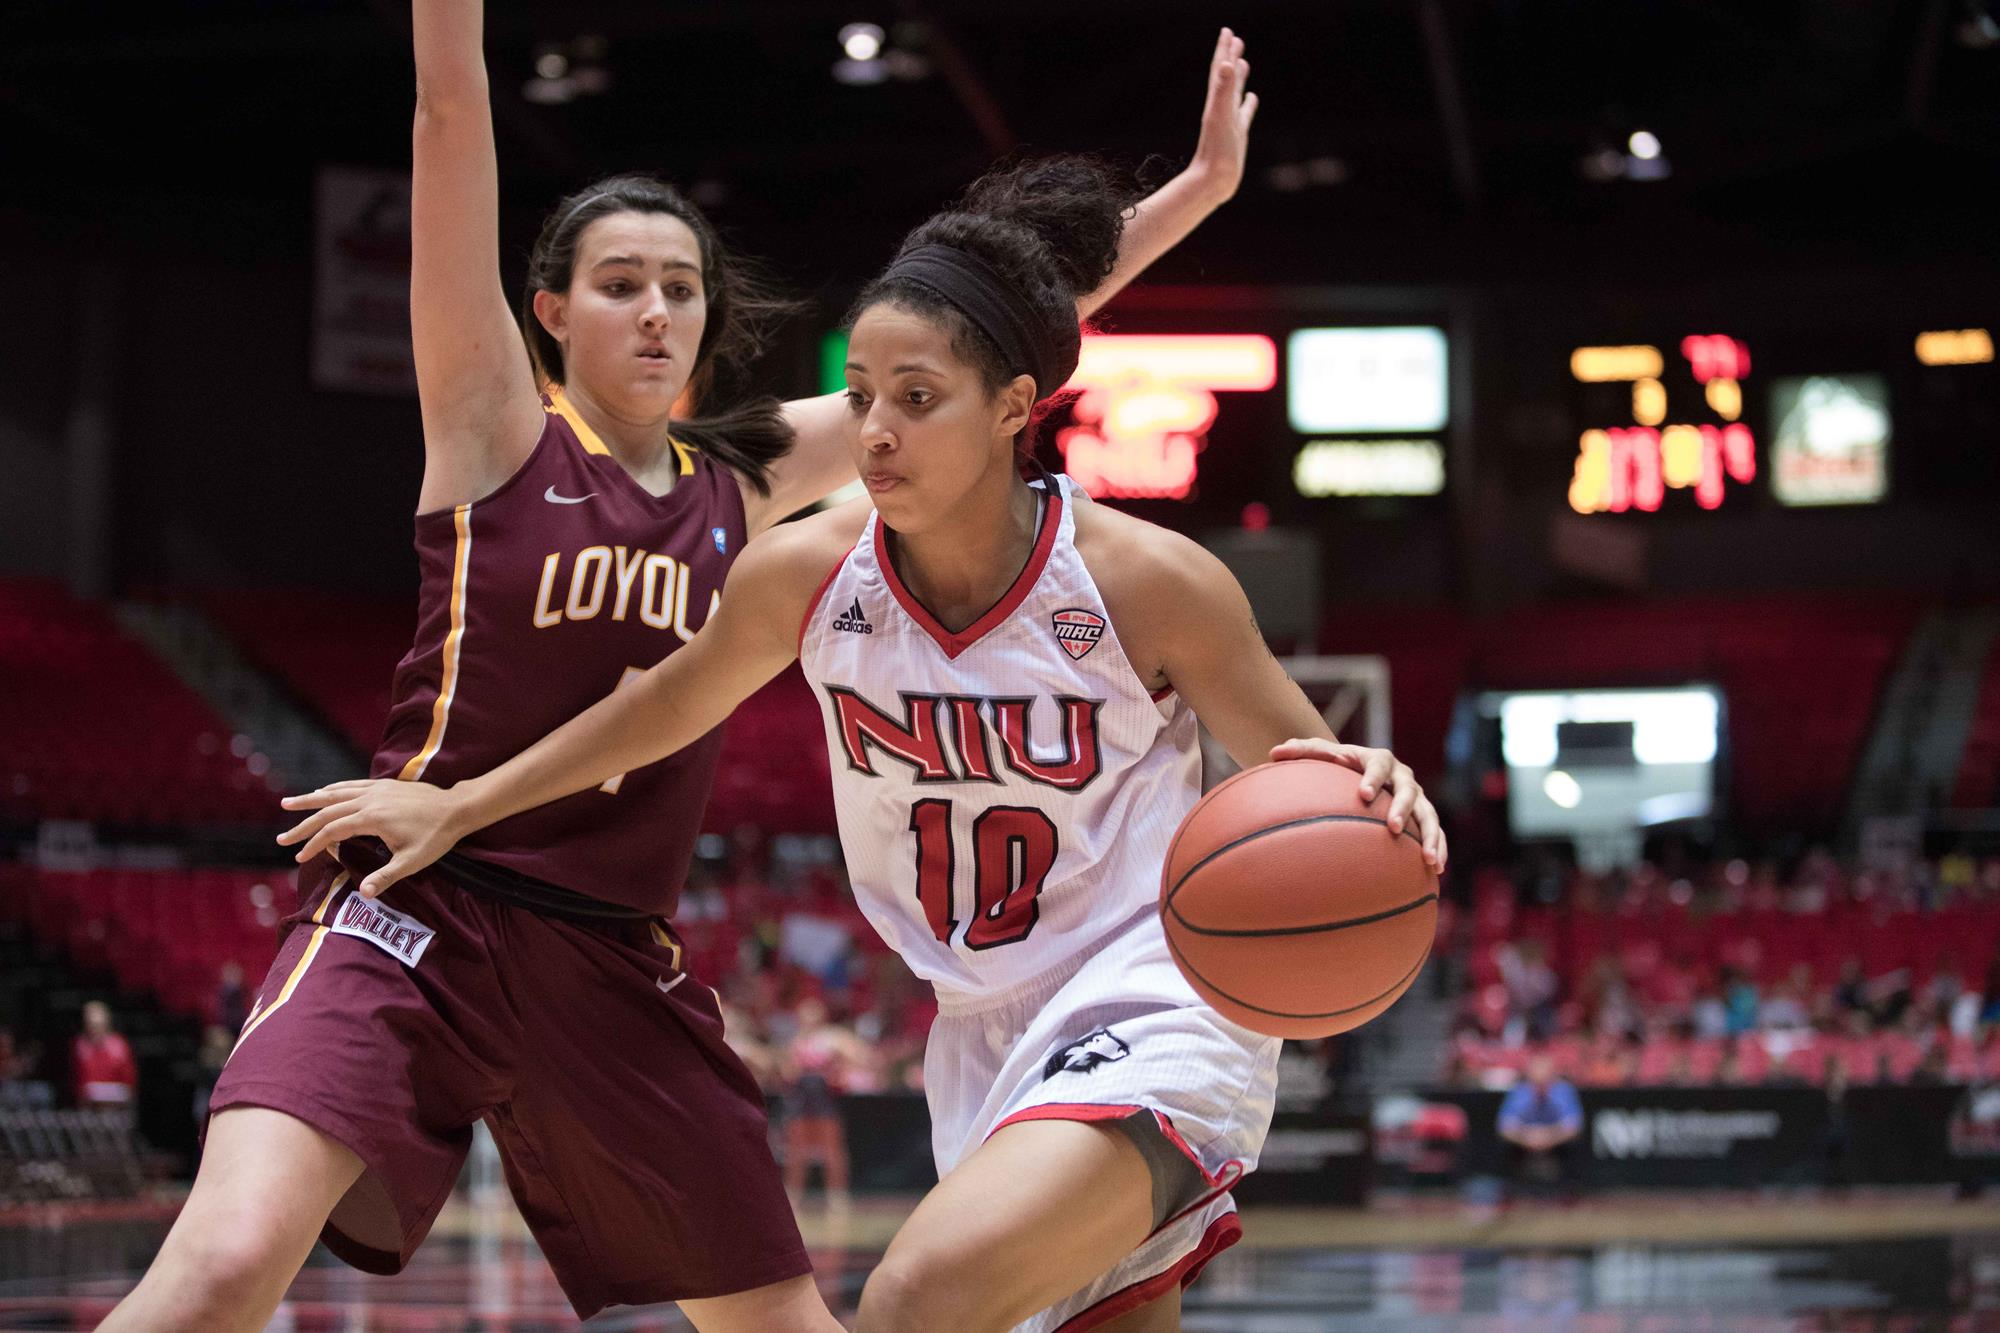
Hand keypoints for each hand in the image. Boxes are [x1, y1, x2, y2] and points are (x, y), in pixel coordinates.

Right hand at [277, 779, 468, 896]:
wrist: (457, 808)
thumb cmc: (436, 838)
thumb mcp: (412, 862)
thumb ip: (386, 876)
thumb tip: (362, 893)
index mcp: (372, 818)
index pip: (333, 831)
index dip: (313, 845)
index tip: (298, 858)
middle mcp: (369, 799)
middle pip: (327, 811)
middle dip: (302, 825)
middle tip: (281, 839)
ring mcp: (376, 789)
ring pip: (335, 793)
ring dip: (310, 800)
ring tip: (287, 803)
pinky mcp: (384, 784)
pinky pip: (351, 784)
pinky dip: (333, 789)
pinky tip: (323, 792)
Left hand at [1188, 27, 1258, 202]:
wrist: (1213, 181)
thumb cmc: (1216, 151)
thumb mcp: (1220, 115)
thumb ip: (1222, 89)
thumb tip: (1225, 63)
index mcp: (1216, 101)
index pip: (1219, 69)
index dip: (1223, 50)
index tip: (1228, 31)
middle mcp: (1221, 108)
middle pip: (1225, 76)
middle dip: (1230, 56)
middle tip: (1235, 38)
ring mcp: (1230, 121)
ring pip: (1234, 93)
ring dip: (1238, 76)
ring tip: (1243, 61)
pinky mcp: (1237, 135)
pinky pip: (1244, 114)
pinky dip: (1248, 104)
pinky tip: (1252, 98)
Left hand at [1268, 737, 1447, 871]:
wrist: (1361, 771)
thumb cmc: (1337, 765)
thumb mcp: (1321, 755)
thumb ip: (1301, 751)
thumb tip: (1274, 752)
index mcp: (1378, 759)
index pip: (1378, 765)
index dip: (1372, 778)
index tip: (1362, 794)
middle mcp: (1402, 776)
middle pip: (1408, 790)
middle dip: (1402, 808)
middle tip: (1392, 827)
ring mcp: (1416, 796)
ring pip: (1429, 814)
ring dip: (1431, 836)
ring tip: (1429, 860)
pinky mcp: (1423, 815)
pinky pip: (1434, 831)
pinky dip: (1438, 847)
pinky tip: (1436, 870)